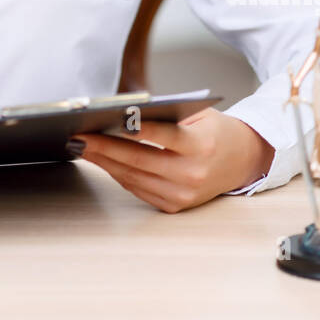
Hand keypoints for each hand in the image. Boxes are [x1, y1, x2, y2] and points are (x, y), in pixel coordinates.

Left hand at [69, 108, 274, 212]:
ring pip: (134, 177)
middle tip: (78, 135)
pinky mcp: (174, 206)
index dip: (133, 128)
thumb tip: (123, 113)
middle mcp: (192, 173)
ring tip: (82, 146)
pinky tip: (102, 161)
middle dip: (104, 147)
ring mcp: (183, 194)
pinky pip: (138, 189)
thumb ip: (167, 114)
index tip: (106, 120)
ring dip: (104, 162)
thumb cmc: (215, 131)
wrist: (241, 161)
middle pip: (140, 160)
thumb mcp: (198, 115)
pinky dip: (118, 174)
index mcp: (201, 145)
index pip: (163, 135)